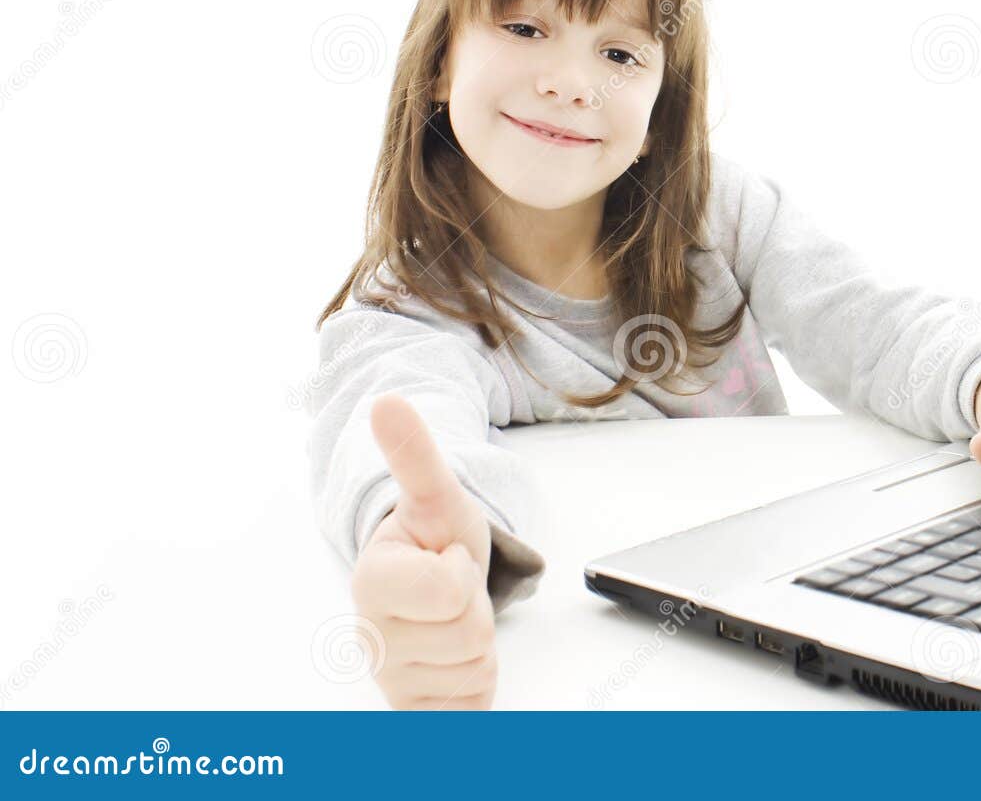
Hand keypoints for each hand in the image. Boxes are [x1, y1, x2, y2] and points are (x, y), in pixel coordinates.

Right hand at [349, 393, 497, 709]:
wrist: (433, 587)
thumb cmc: (434, 541)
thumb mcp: (436, 495)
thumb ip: (414, 453)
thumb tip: (386, 401)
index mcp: (371, 582)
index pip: (449, 588)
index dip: (461, 568)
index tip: (444, 558)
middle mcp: (370, 639)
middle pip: (468, 632)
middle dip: (475, 605)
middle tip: (453, 590)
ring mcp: (390, 681)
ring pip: (474, 668)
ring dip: (478, 641)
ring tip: (454, 618)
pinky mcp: (416, 712)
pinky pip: (472, 705)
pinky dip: (477, 680)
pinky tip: (454, 657)